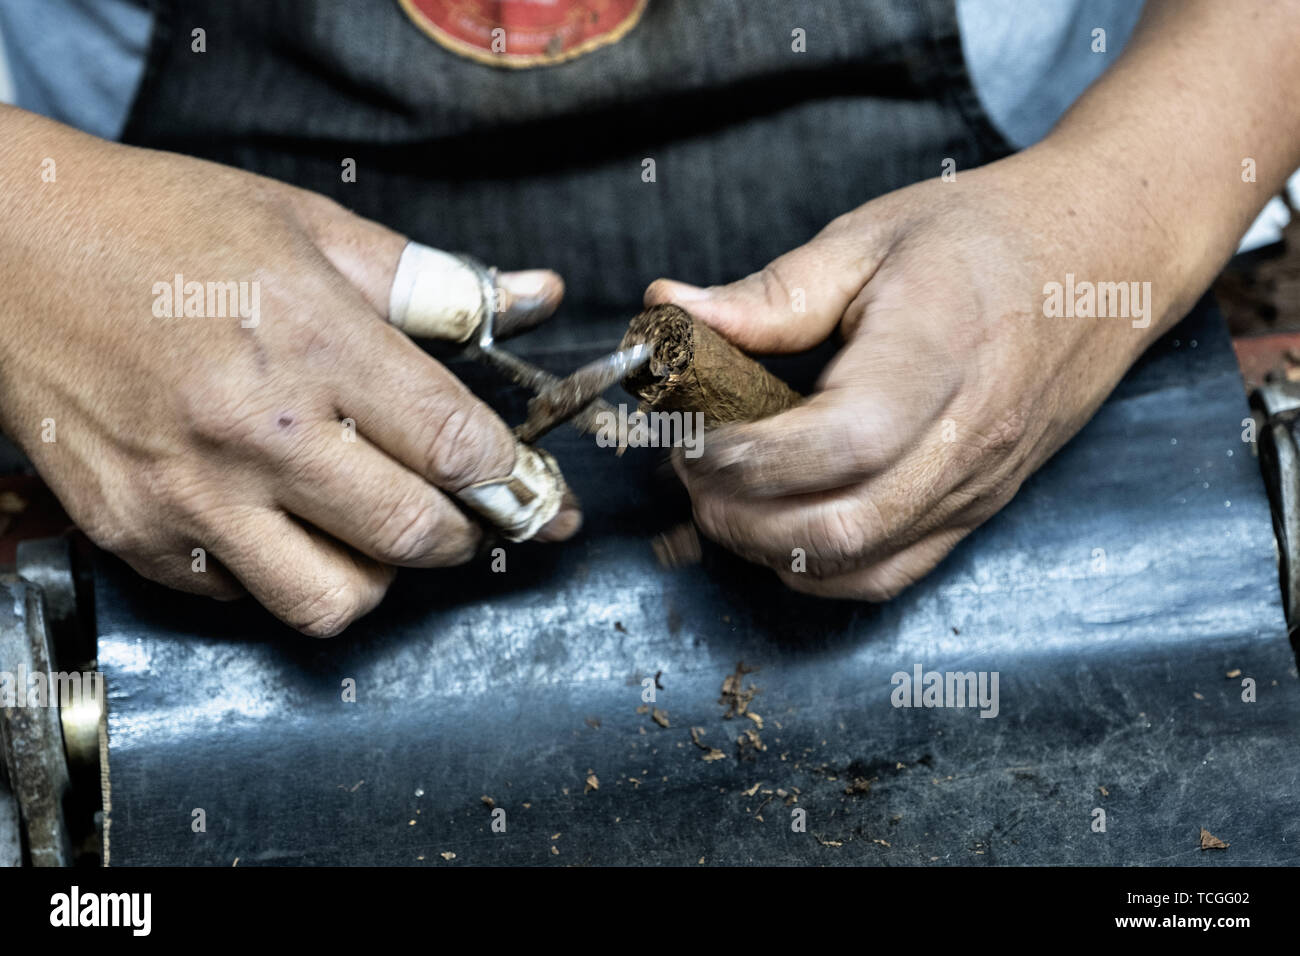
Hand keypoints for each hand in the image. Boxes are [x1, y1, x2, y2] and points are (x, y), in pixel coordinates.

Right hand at [0, 108, 578, 634]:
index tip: (532, 490)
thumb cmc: (164, 230)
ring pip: (333, 600)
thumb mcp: (310, 229)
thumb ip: (432, 281)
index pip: (456, 446)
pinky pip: (244, 599)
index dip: (515, 479)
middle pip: (412, 535)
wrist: (9, 252)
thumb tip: (534, 295)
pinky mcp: (136, 536)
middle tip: (467, 514)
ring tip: (369, 529)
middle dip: (464, 534)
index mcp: (312, 341)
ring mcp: (189, 495)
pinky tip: (280, 521)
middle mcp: (254, 431)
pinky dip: (284, 574)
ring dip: (377, 575)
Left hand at [646, 151, 1175, 598]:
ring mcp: (978, 483)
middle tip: (692, 473)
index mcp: (938, 354)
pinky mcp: (980, 508)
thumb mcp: (870, 239)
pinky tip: (781, 531)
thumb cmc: (985, 239)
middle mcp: (968, 436)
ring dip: (772, 549)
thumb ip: (771, 292)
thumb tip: (671, 310)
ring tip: (726, 499)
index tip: (691, 434)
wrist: (1104, 261)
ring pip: (863, 564)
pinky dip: (824, 571)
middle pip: (844, 524)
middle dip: (743, 516)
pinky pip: (895, 573)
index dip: (748, 456)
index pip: (838, 442)